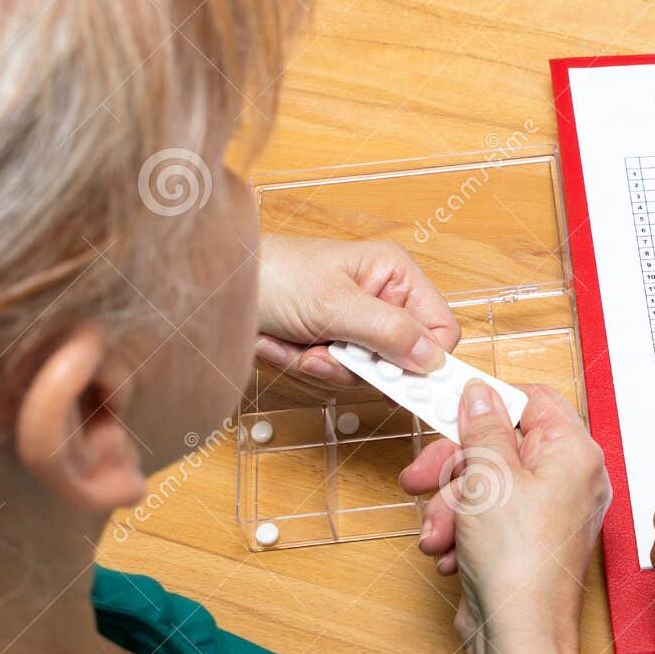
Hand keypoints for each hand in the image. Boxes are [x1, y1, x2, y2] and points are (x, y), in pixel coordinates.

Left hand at [255, 236, 460, 385]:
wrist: (214, 285)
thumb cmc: (273, 275)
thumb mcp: (335, 304)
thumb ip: (389, 332)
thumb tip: (433, 359)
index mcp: (395, 275)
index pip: (439, 328)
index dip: (424, 359)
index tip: (398, 378)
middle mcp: (381, 298)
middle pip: (400, 358)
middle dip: (356, 364)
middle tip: (322, 354)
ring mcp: (354, 323)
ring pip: (364, 372)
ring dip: (325, 366)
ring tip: (294, 344)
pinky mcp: (328, 341)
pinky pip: (333, 372)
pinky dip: (304, 365)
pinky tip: (281, 345)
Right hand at [400, 383, 608, 650]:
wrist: (518, 639)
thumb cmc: (518, 565)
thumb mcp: (488, 478)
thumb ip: (483, 429)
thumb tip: (479, 396)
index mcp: (573, 453)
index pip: (532, 400)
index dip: (486, 405)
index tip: (447, 411)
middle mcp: (568, 480)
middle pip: (501, 445)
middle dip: (455, 467)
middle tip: (421, 477)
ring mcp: (549, 513)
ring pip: (487, 484)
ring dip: (451, 506)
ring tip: (438, 534)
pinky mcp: (527, 542)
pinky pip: (488, 517)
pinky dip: (462, 531)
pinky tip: (448, 552)